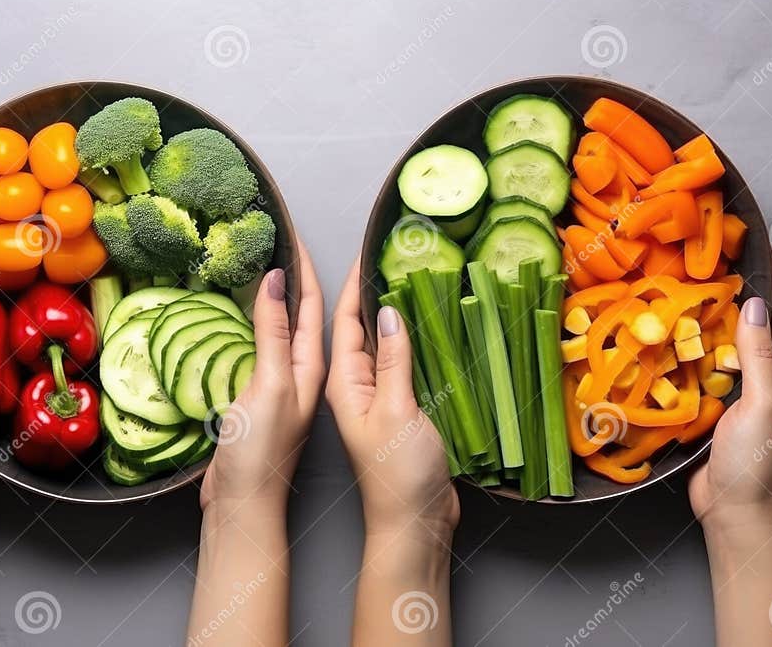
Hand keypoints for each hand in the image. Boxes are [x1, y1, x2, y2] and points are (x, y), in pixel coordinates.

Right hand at [200, 240, 324, 513]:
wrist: (244, 505)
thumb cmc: (263, 453)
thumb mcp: (274, 386)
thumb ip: (276, 336)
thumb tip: (276, 280)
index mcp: (314, 368)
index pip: (315, 304)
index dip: (308, 266)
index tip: (296, 230)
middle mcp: (302, 373)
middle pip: (302, 312)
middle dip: (296, 275)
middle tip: (280, 238)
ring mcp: (283, 387)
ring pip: (283, 330)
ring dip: (278, 297)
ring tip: (266, 264)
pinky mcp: (262, 400)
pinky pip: (265, 350)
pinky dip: (259, 326)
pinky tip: (247, 320)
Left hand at [326, 259, 458, 541]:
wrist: (414, 524)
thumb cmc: (397, 474)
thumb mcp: (393, 411)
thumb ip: (390, 362)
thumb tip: (388, 311)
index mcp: (344, 383)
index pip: (342, 320)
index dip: (351, 283)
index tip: (362, 248)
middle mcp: (357, 386)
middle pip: (361, 327)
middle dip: (370, 290)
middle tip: (389, 253)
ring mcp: (379, 398)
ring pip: (384, 344)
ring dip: (394, 312)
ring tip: (411, 276)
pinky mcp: (401, 410)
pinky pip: (403, 364)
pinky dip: (413, 340)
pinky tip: (429, 325)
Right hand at [689, 252, 771, 529]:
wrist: (735, 514)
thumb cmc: (757, 465)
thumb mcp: (763, 405)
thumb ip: (760, 355)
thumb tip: (755, 305)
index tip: (762, 250)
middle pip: (768, 325)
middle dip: (750, 292)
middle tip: (721, 264)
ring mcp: (749, 393)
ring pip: (738, 343)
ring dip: (721, 318)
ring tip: (696, 291)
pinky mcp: (723, 405)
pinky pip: (713, 366)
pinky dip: (699, 347)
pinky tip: (680, 336)